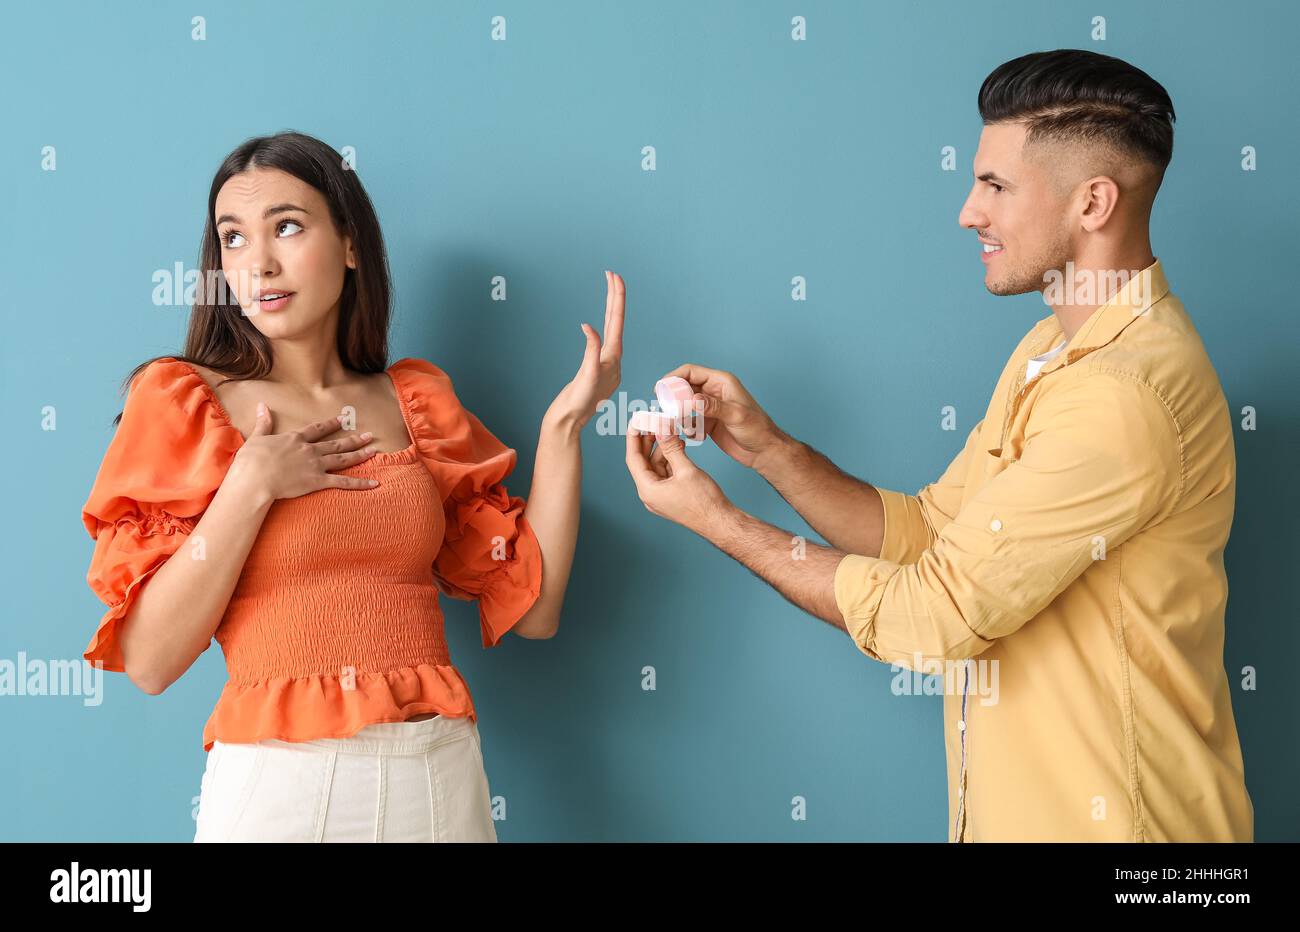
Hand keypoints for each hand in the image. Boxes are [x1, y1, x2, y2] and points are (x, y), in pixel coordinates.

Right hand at [229, 407, 382, 502]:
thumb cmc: (252, 460)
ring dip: (360, 454)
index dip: (331, 423)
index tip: (343, 418)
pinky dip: (359, 483)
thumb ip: (264, 422)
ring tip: (374, 450)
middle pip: (336, 443)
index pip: (318, 429)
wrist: (255, 478)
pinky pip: (343, 482)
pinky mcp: (317, 481)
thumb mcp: (257, 437)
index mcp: (295, 439)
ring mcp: (315, 465)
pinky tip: (374, 483)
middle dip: (354, 439)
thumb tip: (262, 405)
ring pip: (343, 458)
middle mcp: (309, 449)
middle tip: (369, 435)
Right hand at [546, 270, 624, 429]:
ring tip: (609, 290)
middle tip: (612, 274)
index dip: (616, 297)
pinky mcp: (596, 370)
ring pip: (611, 330)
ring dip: (611, 310)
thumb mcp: (586, 378)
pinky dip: (600, 329)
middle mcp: (612, 360)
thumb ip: (591, 354)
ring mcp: (605, 365)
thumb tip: (590, 328)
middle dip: (614, 297)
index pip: (616, 321)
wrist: (568, 423)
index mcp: (612, 358)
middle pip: (615, 321)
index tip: (614, 276)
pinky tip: (595, 328)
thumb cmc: (577, 406)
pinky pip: (601, 342)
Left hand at [626, 418, 731, 535]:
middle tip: (652, 422)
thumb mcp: (686, 470)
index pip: (634, 459)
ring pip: (656, 466)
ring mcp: (661, 495)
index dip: (633, 438)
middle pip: (644, 462)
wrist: (720, 522)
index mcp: (648, 490)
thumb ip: (672, 448)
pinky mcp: (671, 495)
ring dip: (662, 448)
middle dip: (648, 441)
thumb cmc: (705, 502)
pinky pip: (666, 472)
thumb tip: (662, 430)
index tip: (635, 422)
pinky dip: (670, 458)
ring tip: (669, 431)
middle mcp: (651, 494)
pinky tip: (678, 446)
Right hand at [655, 364, 785, 470]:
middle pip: (685, 386)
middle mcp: (714, 392)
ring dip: (677, 412)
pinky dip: (686, 426)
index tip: (661, 388)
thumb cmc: (758, 430)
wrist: (764, 451)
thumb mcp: (736, 415)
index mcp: (721, 382)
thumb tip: (693, 399)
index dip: (674, 377)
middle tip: (664, 408)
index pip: (692, 371)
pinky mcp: (708, 422)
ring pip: (685, 404)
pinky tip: (690, 434)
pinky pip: (690, 420)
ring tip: (674, 422)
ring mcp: (710, 407)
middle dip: (673, 396)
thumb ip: (714, 406)